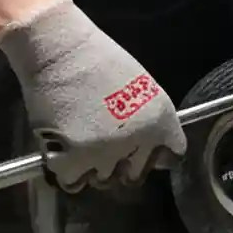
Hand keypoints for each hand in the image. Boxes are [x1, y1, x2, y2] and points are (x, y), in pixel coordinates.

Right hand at [0, 0, 186, 192]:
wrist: (59, 51)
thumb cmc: (99, 61)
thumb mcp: (144, 88)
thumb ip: (155, 123)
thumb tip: (161, 157)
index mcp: (160, 121)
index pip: (172, 157)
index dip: (154, 155)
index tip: (141, 149)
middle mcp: (138, 142)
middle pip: (135, 176)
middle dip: (123, 166)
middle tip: (105, 147)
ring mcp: (105, 153)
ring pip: (104, 180)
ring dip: (94, 167)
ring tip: (80, 142)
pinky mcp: (72, 159)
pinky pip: (73, 181)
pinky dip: (68, 170)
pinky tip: (63, 148)